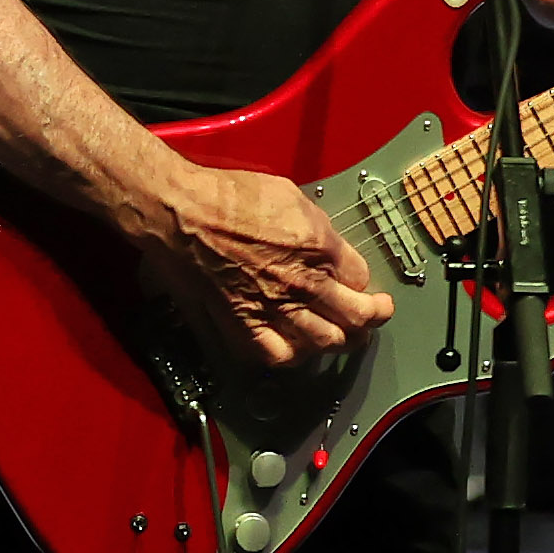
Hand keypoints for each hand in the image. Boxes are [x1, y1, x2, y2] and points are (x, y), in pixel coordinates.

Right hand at [141, 163, 390, 369]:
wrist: (180, 213)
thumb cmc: (226, 197)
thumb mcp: (291, 197)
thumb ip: (317, 228)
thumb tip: (329, 245)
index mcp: (318, 247)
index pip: (361, 278)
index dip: (364, 282)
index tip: (361, 284)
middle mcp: (301, 282)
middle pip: (356, 316)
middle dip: (371, 318)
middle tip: (373, 317)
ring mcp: (272, 307)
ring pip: (324, 341)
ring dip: (341, 340)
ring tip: (343, 336)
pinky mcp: (240, 324)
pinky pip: (276, 354)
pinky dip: (292, 355)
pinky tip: (297, 348)